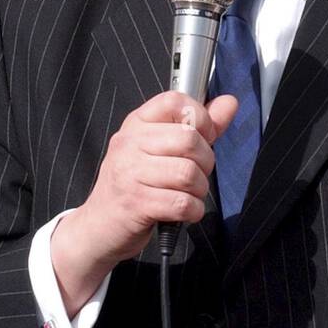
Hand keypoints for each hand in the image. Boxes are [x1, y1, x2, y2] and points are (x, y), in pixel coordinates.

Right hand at [51, 91, 237, 315]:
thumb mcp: (160, 148)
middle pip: (188, 139)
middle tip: (196, 174)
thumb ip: (198, 126)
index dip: (200, 118)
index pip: (175, 101)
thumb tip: (229, 102)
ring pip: (188, 173)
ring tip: (189, 194)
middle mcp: (130, 143)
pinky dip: (193, 211)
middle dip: (205, 161)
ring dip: (199, 190)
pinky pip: (182, 203)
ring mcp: (130, 173)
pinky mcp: (136, 204)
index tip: (203, 137)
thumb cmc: (134, 184)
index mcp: (137, 123)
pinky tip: (184, 211)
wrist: (98, 226)